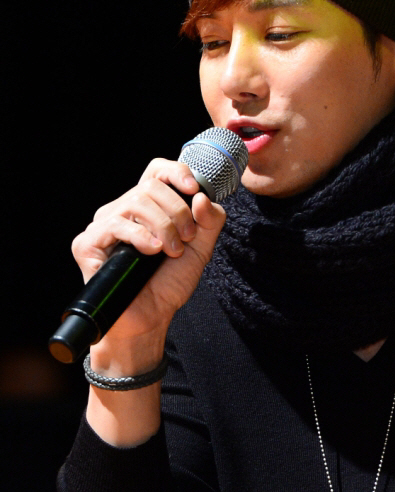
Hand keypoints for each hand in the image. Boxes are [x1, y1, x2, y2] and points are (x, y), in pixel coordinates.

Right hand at [72, 157, 225, 363]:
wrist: (150, 319)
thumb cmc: (168, 285)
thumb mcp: (200, 250)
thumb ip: (210, 221)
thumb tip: (201, 196)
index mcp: (147, 208)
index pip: (156, 171)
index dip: (175, 172)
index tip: (193, 188)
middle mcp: (122, 211)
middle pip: (151, 186)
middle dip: (177, 212)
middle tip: (185, 240)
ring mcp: (102, 226)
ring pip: (136, 201)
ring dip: (163, 226)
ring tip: (170, 251)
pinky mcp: (87, 243)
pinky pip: (115, 224)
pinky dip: (140, 236)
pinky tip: (151, 252)